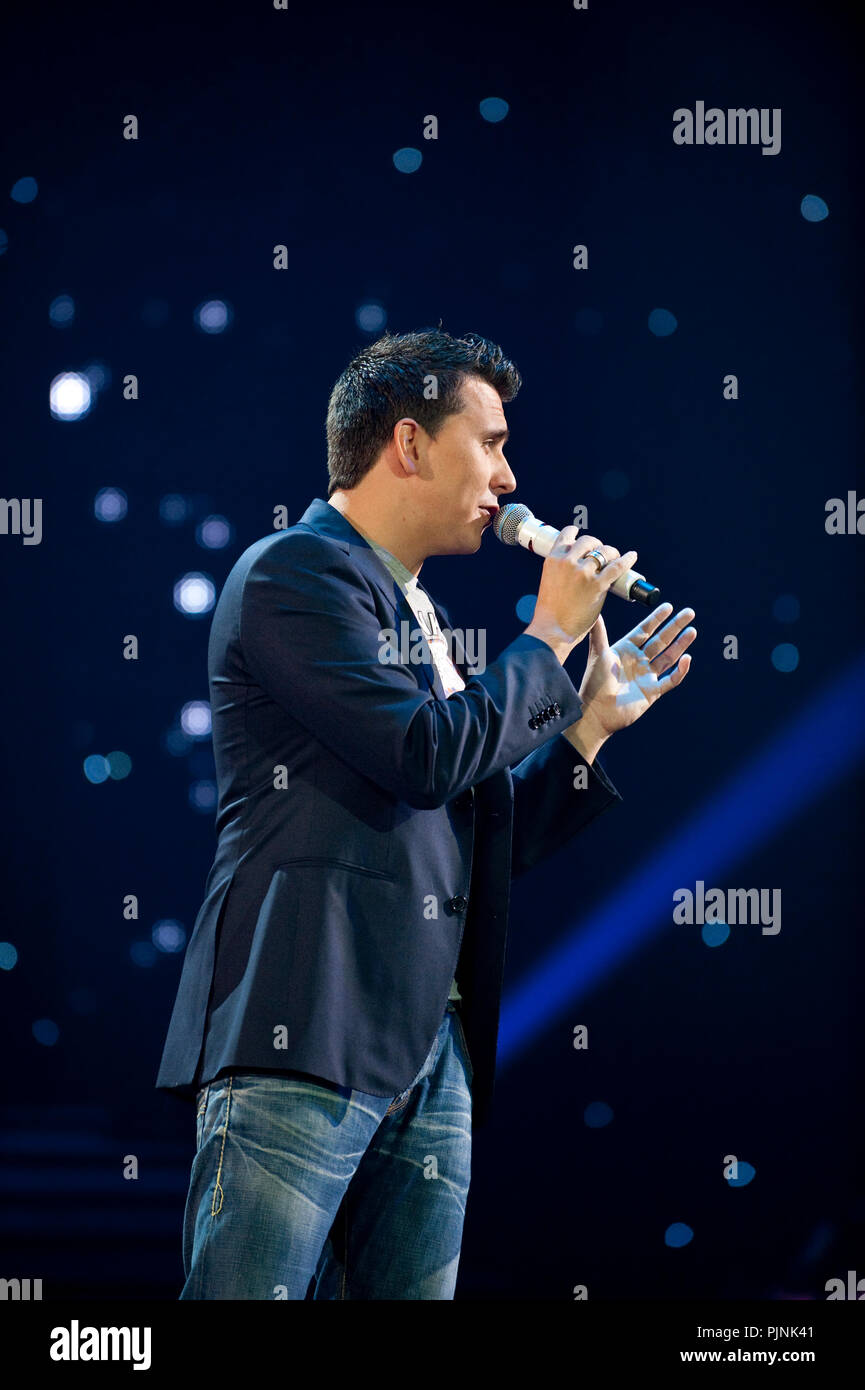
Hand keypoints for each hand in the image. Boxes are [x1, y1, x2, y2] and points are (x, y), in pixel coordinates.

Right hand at [525, 527, 638, 653]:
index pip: (568, 534)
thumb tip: (581, 568)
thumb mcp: (549, 582)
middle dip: (597, 545)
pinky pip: (617, 567)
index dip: (578, 535)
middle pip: (588, 541)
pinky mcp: (597, 585)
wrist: (551, 631)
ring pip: (604, 551)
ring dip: (611, 553)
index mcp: (553, 559)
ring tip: (614, 559)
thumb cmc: (550, 613)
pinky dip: (627, 560)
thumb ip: (562, 572)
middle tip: (601, 555)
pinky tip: (632, 556)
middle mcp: (567, 562)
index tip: (585, 543)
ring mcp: (583, 573)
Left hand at [574, 602, 695, 738]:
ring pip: (669, 657)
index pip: (645, 630)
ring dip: (681, 644)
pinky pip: (671, 680)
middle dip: (675, 626)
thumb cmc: (594, 683)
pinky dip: (680, 671)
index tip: (668, 606)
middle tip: (689, 613)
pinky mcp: (652, 691)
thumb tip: (596, 613)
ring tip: (692, 631)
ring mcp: (647, 676)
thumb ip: (599, 634)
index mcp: (625, 650)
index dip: (657, 619)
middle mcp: (638, 661)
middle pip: (661, 640)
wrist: (597, 712)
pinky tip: (687, 659)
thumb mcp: (598, 655)